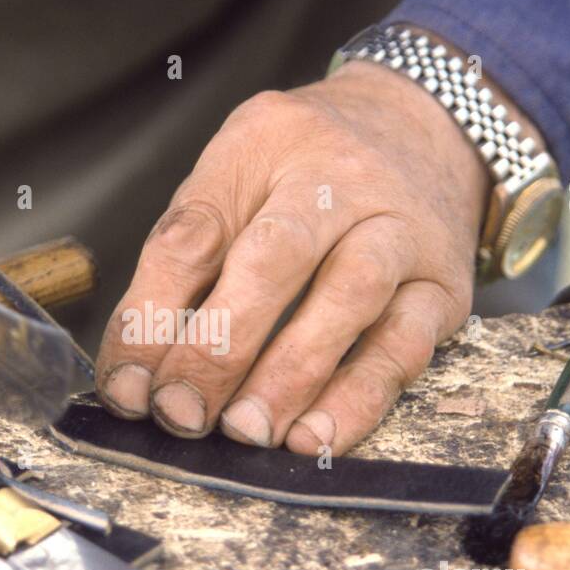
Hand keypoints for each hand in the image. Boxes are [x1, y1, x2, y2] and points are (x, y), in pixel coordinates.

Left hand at [95, 60, 490, 455]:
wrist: (423, 130)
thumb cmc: (304, 171)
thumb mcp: (234, 177)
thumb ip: (187, 258)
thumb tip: (139, 371)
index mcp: (264, 143)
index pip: (195, 233)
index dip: (151, 316)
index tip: (125, 386)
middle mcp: (338, 177)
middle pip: (275, 256)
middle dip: (219, 347)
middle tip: (180, 413)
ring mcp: (400, 229)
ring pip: (350, 296)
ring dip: (291, 374)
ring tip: (245, 430)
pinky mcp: (444, 287)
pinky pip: (405, 346)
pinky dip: (358, 399)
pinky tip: (314, 438)